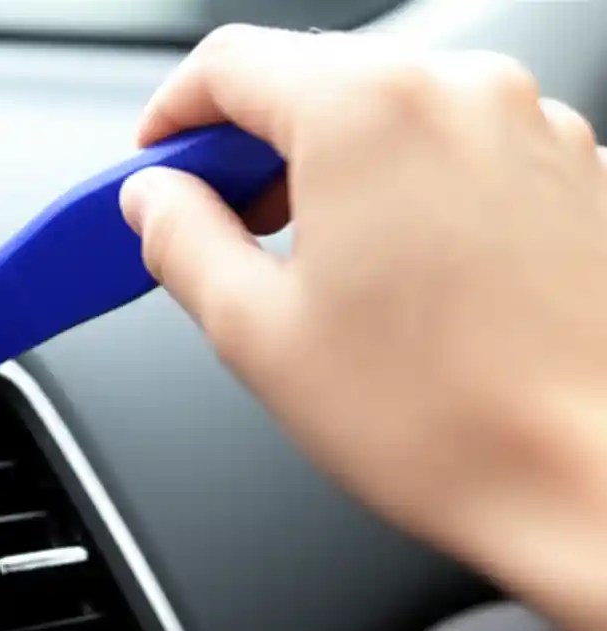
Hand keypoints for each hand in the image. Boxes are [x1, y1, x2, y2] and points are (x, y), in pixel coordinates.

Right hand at [121, 26, 606, 630]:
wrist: (594, 481)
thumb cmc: (444, 419)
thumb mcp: (256, 331)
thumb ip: (180, 240)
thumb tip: (154, 202)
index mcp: (366, 111)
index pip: (230, 64)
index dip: (172, 114)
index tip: (159, 163)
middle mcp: (458, 92)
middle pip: (310, 78)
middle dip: (246, 146)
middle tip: (214, 223)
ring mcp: (528, 126)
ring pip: (385, 112)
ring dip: (326, 167)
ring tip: (307, 264)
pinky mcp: (570, 170)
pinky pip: (453, 147)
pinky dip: (400, 185)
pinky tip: (389, 271)